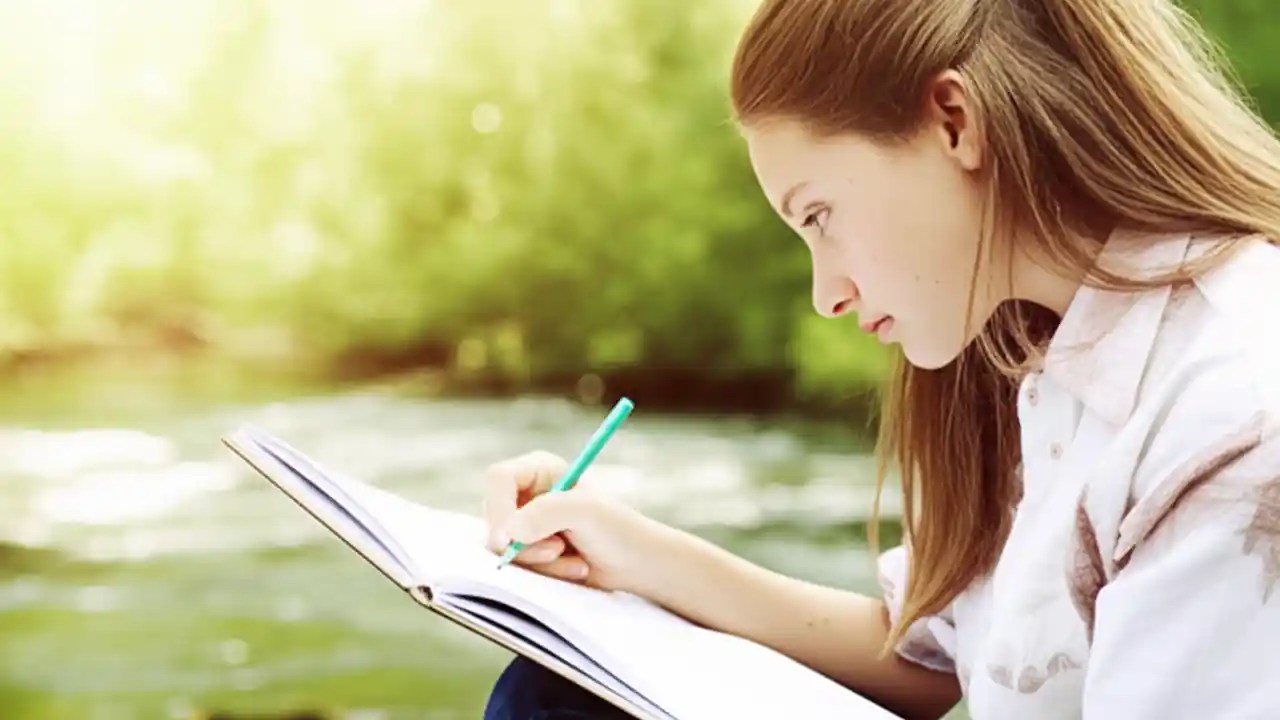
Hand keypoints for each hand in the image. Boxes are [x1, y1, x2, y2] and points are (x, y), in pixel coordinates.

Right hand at [482, 450, 659, 591]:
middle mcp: (525, 494)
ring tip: (575, 560)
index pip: (498, 479)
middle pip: (494, 517)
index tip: (509, 539)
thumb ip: (546, 513)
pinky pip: (515, 567)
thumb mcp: (586, 512)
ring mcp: (524, 524)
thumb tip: (509, 531)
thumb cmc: (617, 529)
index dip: (499, 508)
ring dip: (540, 562)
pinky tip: (573, 568)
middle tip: (558, 550)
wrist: (635, 563)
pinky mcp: (527, 551)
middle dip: (525, 544)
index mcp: (538, 469)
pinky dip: (543, 573)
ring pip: (502, 548)